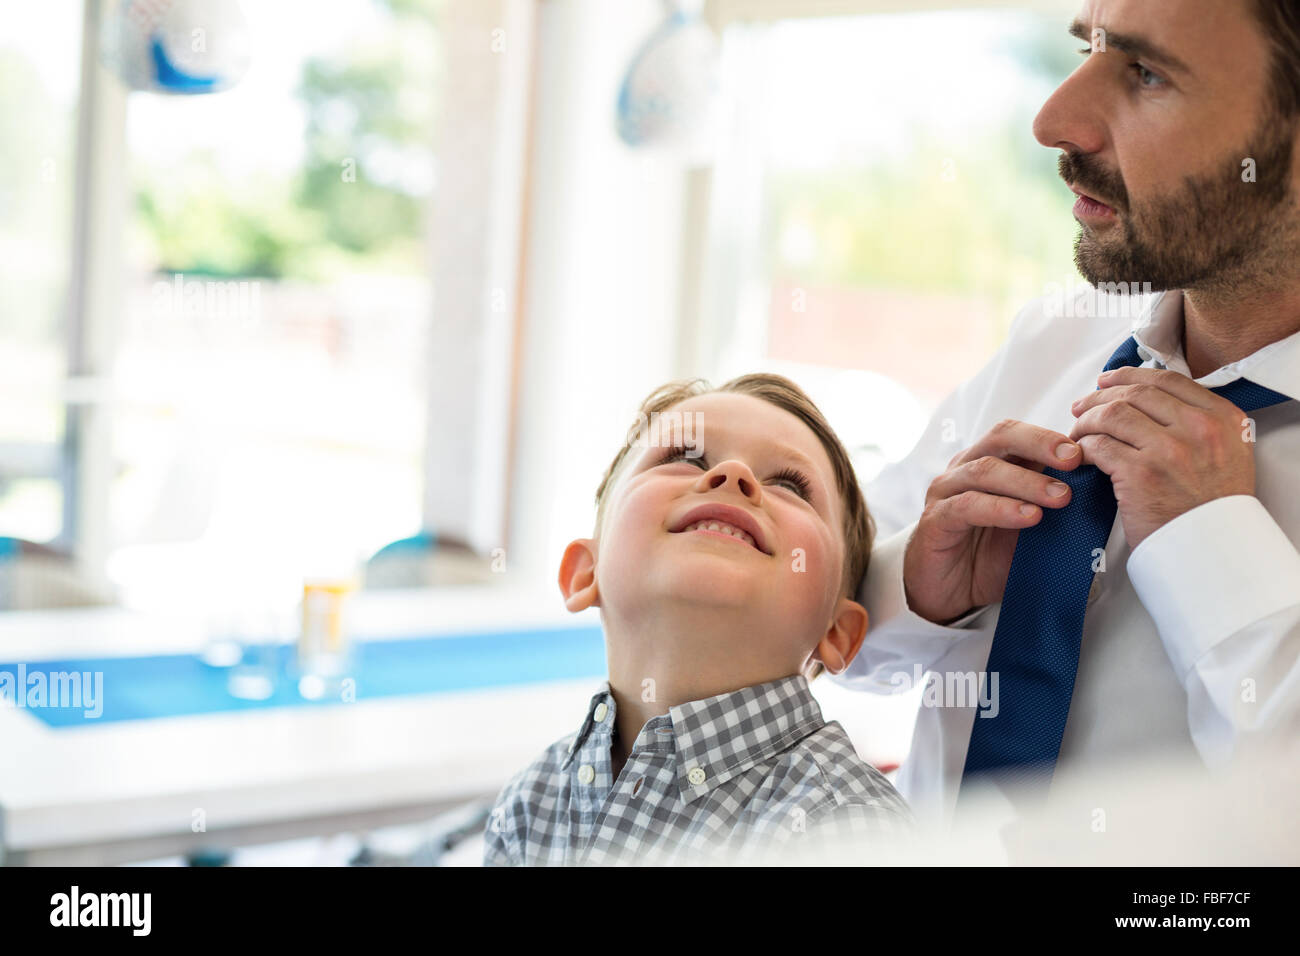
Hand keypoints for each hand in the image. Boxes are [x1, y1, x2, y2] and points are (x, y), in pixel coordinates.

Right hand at [903, 420, 1082, 623]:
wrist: (948, 594)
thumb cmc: (989, 557)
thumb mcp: (1030, 528)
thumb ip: (1052, 505)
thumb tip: (1102, 491)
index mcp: (988, 462)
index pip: (1018, 433)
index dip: (1050, 436)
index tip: (1086, 450)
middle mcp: (964, 469)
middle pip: (1000, 437)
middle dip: (1041, 444)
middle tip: (1075, 460)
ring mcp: (946, 492)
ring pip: (985, 471)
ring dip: (1027, 481)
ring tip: (1061, 497)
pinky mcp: (935, 520)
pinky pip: (967, 506)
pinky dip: (1001, 509)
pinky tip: (1029, 518)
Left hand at [1068, 366, 1256, 549]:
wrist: (1212, 551)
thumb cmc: (1212, 508)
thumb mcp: (1228, 453)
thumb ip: (1200, 423)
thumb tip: (1153, 399)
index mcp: (1223, 418)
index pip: (1168, 380)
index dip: (1130, 375)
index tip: (1108, 380)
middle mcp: (1199, 428)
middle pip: (1136, 393)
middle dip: (1100, 396)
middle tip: (1081, 406)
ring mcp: (1170, 449)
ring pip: (1112, 414)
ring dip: (1086, 420)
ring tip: (1077, 432)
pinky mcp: (1141, 474)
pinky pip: (1098, 445)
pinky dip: (1083, 446)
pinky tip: (1080, 454)